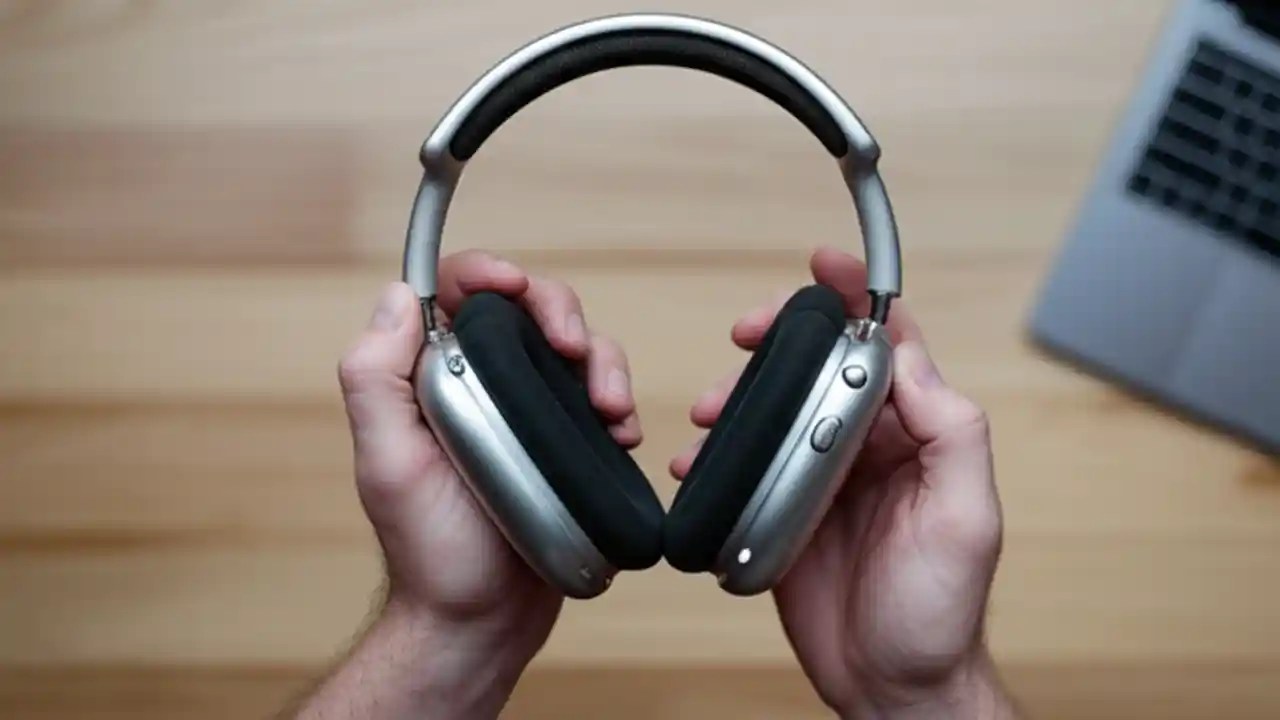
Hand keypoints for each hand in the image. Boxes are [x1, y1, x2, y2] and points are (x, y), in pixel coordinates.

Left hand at [295, 251, 640, 719]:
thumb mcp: (388, 464)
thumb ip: (376, 379)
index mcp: (431, 378)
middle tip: (573, 348)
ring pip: (575, 349)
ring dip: (602, 361)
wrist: (484, 623)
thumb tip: (397, 296)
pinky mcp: (566, 442)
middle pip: (528, 310)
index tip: (514, 285)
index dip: (487, 273)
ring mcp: (528, 413)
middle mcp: (481, 385)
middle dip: (559, 312)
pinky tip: (621, 433)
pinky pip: (600, 399)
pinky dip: (617, 403)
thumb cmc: (432, 553)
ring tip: (612, 409)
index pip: (457, 295)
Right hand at [671, 248, 1015, 718]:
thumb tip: (909, 361)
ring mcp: (823, 480)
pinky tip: (697, 463)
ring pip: (776, 413)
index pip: (888, 346)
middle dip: (779, 338)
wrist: (893, 687)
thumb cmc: (940, 614)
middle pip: (820, 367)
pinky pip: (747, 468)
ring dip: (739, 399)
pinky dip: (717, 456)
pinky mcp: (785, 514)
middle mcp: (868, 448)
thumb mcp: (968, 519)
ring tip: (708, 412)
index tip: (822, 265)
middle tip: (745, 332)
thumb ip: (950, 433)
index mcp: (916, 435)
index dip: (856, 298)